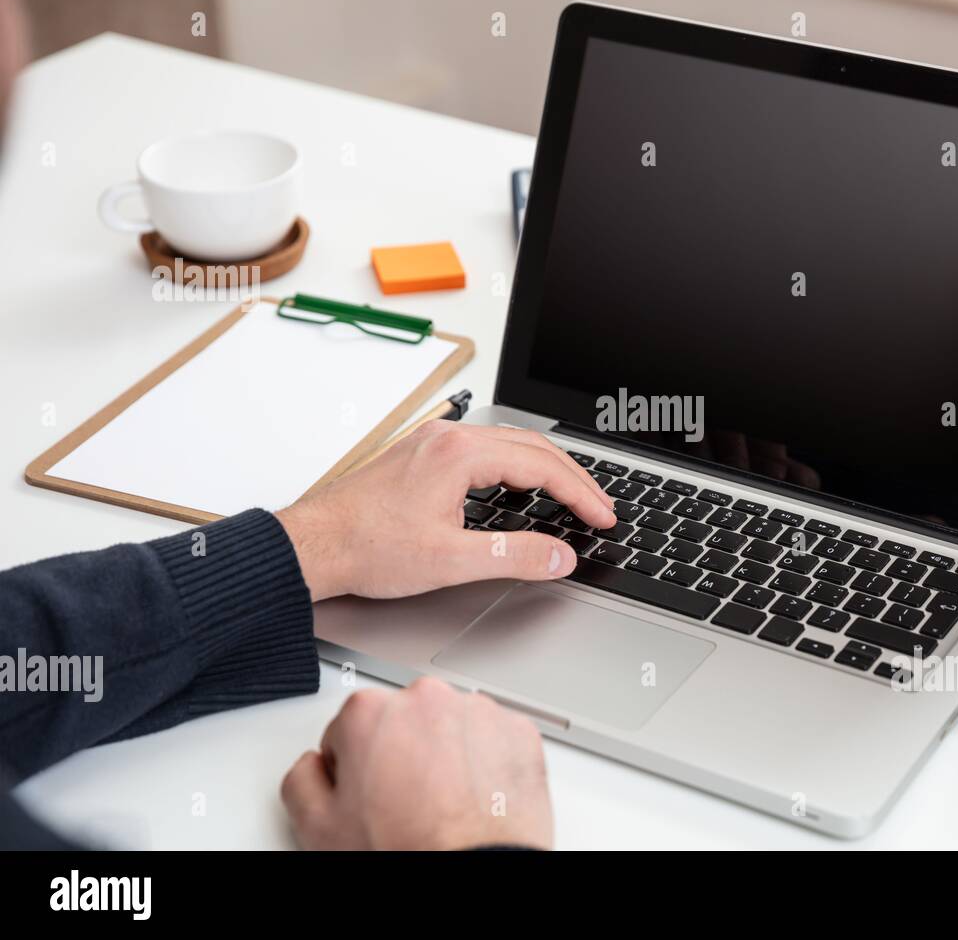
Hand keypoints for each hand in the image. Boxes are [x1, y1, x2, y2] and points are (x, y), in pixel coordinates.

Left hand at [275, 421, 615, 600]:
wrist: (311, 546)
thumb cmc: (366, 549)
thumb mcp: (450, 561)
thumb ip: (513, 555)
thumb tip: (560, 555)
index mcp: (459, 455)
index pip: (541, 467)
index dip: (581, 494)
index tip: (603, 517)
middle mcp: (447, 439)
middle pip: (531, 446)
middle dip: (572, 478)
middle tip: (599, 507)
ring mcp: (432, 443)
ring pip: (509, 443)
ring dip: (545, 469)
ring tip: (571, 497)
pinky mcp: (421, 454)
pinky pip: (485, 448)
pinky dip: (516, 466)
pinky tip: (519, 486)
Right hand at [281, 678, 552, 849]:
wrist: (474, 871)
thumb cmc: (409, 850)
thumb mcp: (318, 826)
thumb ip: (302, 778)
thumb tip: (313, 766)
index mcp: (369, 711)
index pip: (349, 729)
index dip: (355, 766)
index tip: (369, 790)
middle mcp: (425, 698)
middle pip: (402, 720)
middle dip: (400, 752)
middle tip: (406, 800)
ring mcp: (476, 711)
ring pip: (450, 725)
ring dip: (445, 753)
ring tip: (444, 802)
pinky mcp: (518, 729)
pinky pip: (493, 738)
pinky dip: (486, 760)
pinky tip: (475, 795)